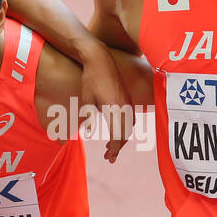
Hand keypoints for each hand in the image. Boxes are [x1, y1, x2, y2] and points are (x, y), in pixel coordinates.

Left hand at [79, 45, 132, 162]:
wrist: (100, 59)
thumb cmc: (90, 79)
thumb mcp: (86, 100)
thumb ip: (90, 117)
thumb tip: (88, 133)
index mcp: (114, 108)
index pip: (117, 135)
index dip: (114, 149)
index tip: (109, 157)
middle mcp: (124, 106)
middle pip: (125, 134)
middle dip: (117, 147)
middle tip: (108, 157)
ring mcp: (128, 102)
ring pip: (129, 127)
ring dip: (121, 138)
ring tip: (110, 146)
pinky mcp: (128, 98)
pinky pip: (130, 118)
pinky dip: (124, 128)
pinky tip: (116, 131)